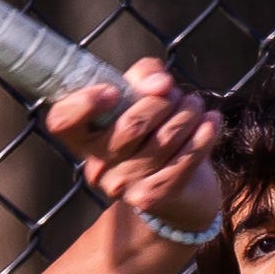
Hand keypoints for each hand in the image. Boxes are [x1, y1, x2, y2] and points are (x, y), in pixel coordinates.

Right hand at [45, 55, 221, 240]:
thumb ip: (144, 76)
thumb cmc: (155, 132)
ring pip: (161, 140)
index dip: (84, 103)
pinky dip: (202, 137)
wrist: (180, 192)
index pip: (62, 121)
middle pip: (130, 125)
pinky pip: (182, 161)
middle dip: (163, 102)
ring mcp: (122, 186)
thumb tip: (160, 84)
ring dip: (188, 115)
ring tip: (196, 106)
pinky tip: (212, 123)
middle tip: (179, 96)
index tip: (114, 91)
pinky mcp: (151, 198)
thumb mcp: (143, 96)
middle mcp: (97, 165)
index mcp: (84, 137)